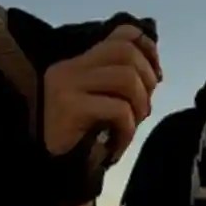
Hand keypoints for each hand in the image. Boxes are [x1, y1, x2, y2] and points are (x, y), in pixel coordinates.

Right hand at [41, 23, 160, 163]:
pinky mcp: (70, 108)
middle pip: (126, 53)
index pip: (122, 35)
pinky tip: (116, 145)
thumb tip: (155, 72)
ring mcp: (67, 85)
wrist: (48, 170)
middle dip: (147, 81)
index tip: (158, 75)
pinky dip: (128, 130)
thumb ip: (121, 84)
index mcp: (79, 63)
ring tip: (131, 126)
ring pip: (126, 78)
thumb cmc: (79, 140)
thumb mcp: (102, 104)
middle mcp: (70, 68)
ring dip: (140, 106)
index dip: (148, 49)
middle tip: (144, 110)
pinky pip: (118, 109)